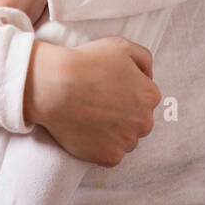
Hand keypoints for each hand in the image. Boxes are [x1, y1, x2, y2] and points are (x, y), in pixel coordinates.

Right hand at [25, 37, 160, 165]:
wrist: (55, 86)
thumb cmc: (87, 62)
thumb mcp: (122, 46)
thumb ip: (144, 59)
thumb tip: (148, 76)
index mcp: (150, 96)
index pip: (147, 98)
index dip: (128, 91)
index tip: (111, 88)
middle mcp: (144, 122)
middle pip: (139, 121)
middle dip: (125, 114)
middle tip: (101, 103)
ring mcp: (126, 142)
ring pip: (127, 139)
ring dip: (115, 131)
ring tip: (93, 117)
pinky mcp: (109, 158)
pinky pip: (111, 155)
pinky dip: (102, 146)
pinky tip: (89, 130)